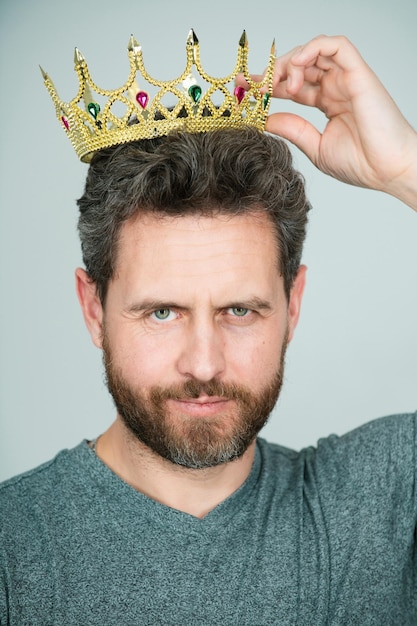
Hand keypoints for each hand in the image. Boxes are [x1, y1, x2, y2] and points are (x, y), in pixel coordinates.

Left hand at [243, 35, 416, 208]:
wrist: (387, 170)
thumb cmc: (361, 163)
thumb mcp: (315, 147)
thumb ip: (292, 129)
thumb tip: (265, 118)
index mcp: (327, 103)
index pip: (292, 85)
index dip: (268, 84)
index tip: (245, 88)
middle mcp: (336, 87)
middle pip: (299, 66)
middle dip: (273, 72)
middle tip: (255, 85)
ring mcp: (347, 79)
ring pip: (314, 52)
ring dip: (291, 62)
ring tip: (281, 84)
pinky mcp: (359, 74)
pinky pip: (336, 46)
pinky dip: (314, 47)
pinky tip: (297, 64)